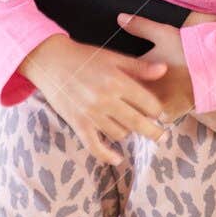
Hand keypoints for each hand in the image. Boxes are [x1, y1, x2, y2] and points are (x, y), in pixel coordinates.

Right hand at [18, 33, 168, 165]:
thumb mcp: (114, 57)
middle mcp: (105, 100)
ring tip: (130, 127)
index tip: (158, 112)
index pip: (147, 103)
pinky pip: (94, 146)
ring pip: (119, 133)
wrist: (51, 62)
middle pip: (137, 123)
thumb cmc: (85, 57)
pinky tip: (117, 158)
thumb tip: (164, 70)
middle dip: (153, 132)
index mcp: (117, 81)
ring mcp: (91, 114)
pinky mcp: (78, 124)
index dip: (157, 110)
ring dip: (128, 132)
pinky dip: (106, 155)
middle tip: (162, 137)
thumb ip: (139, 67)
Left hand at [116, 11, 194, 121]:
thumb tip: (120, 17)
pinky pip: (156, 119)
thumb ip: (139, 26)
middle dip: (120, 97)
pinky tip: (155, 108)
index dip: (111, 81)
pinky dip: (155, 115)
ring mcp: (158, 105)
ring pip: (139, 113)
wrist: (214, 66)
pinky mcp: (172, 113)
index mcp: (139, 73)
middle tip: (117, 93)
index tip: (108, 79)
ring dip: (136, 108)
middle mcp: (146, 92)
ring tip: (134, 103)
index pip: (116, 81)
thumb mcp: (162, 33)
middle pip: (124, 100)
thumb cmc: (187, 48)